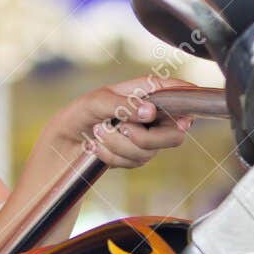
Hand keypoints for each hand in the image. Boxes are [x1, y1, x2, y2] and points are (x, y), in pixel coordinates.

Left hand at [45, 77, 196, 169]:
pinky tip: (99, 147)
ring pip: (150, 151)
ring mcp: (147, 136)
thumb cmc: (81, 113)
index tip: (182, 117)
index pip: (178, 91)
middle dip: (144, 137)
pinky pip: (134, 161)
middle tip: (120, 127)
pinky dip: (112, 155)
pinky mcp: (137, 155)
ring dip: (118, 145)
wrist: (65, 141)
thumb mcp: (97, 102)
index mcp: (147, 91)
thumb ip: (124, 105)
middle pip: (175, 134)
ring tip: (99, 133)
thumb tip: (150, 112)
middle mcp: (153, 114)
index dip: (188, 101)